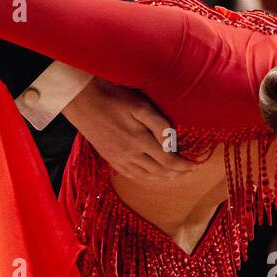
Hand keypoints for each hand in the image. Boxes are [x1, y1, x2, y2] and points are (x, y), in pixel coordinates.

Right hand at [61, 78, 196, 181]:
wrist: (82, 100)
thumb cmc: (114, 97)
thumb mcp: (140, 105)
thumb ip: (158, 124)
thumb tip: (172, 142)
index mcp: (139, 141)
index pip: (168, 160)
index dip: (183, 165)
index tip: (194, 165)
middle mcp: (130, 154)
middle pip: (159, 171)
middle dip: (177, 174)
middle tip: (189, 172)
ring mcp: (118, 159)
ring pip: (146, 176)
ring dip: (163, 178)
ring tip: (175, 177)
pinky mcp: (110, 158)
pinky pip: (131, 175)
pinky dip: (145, 179)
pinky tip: (151, 177)